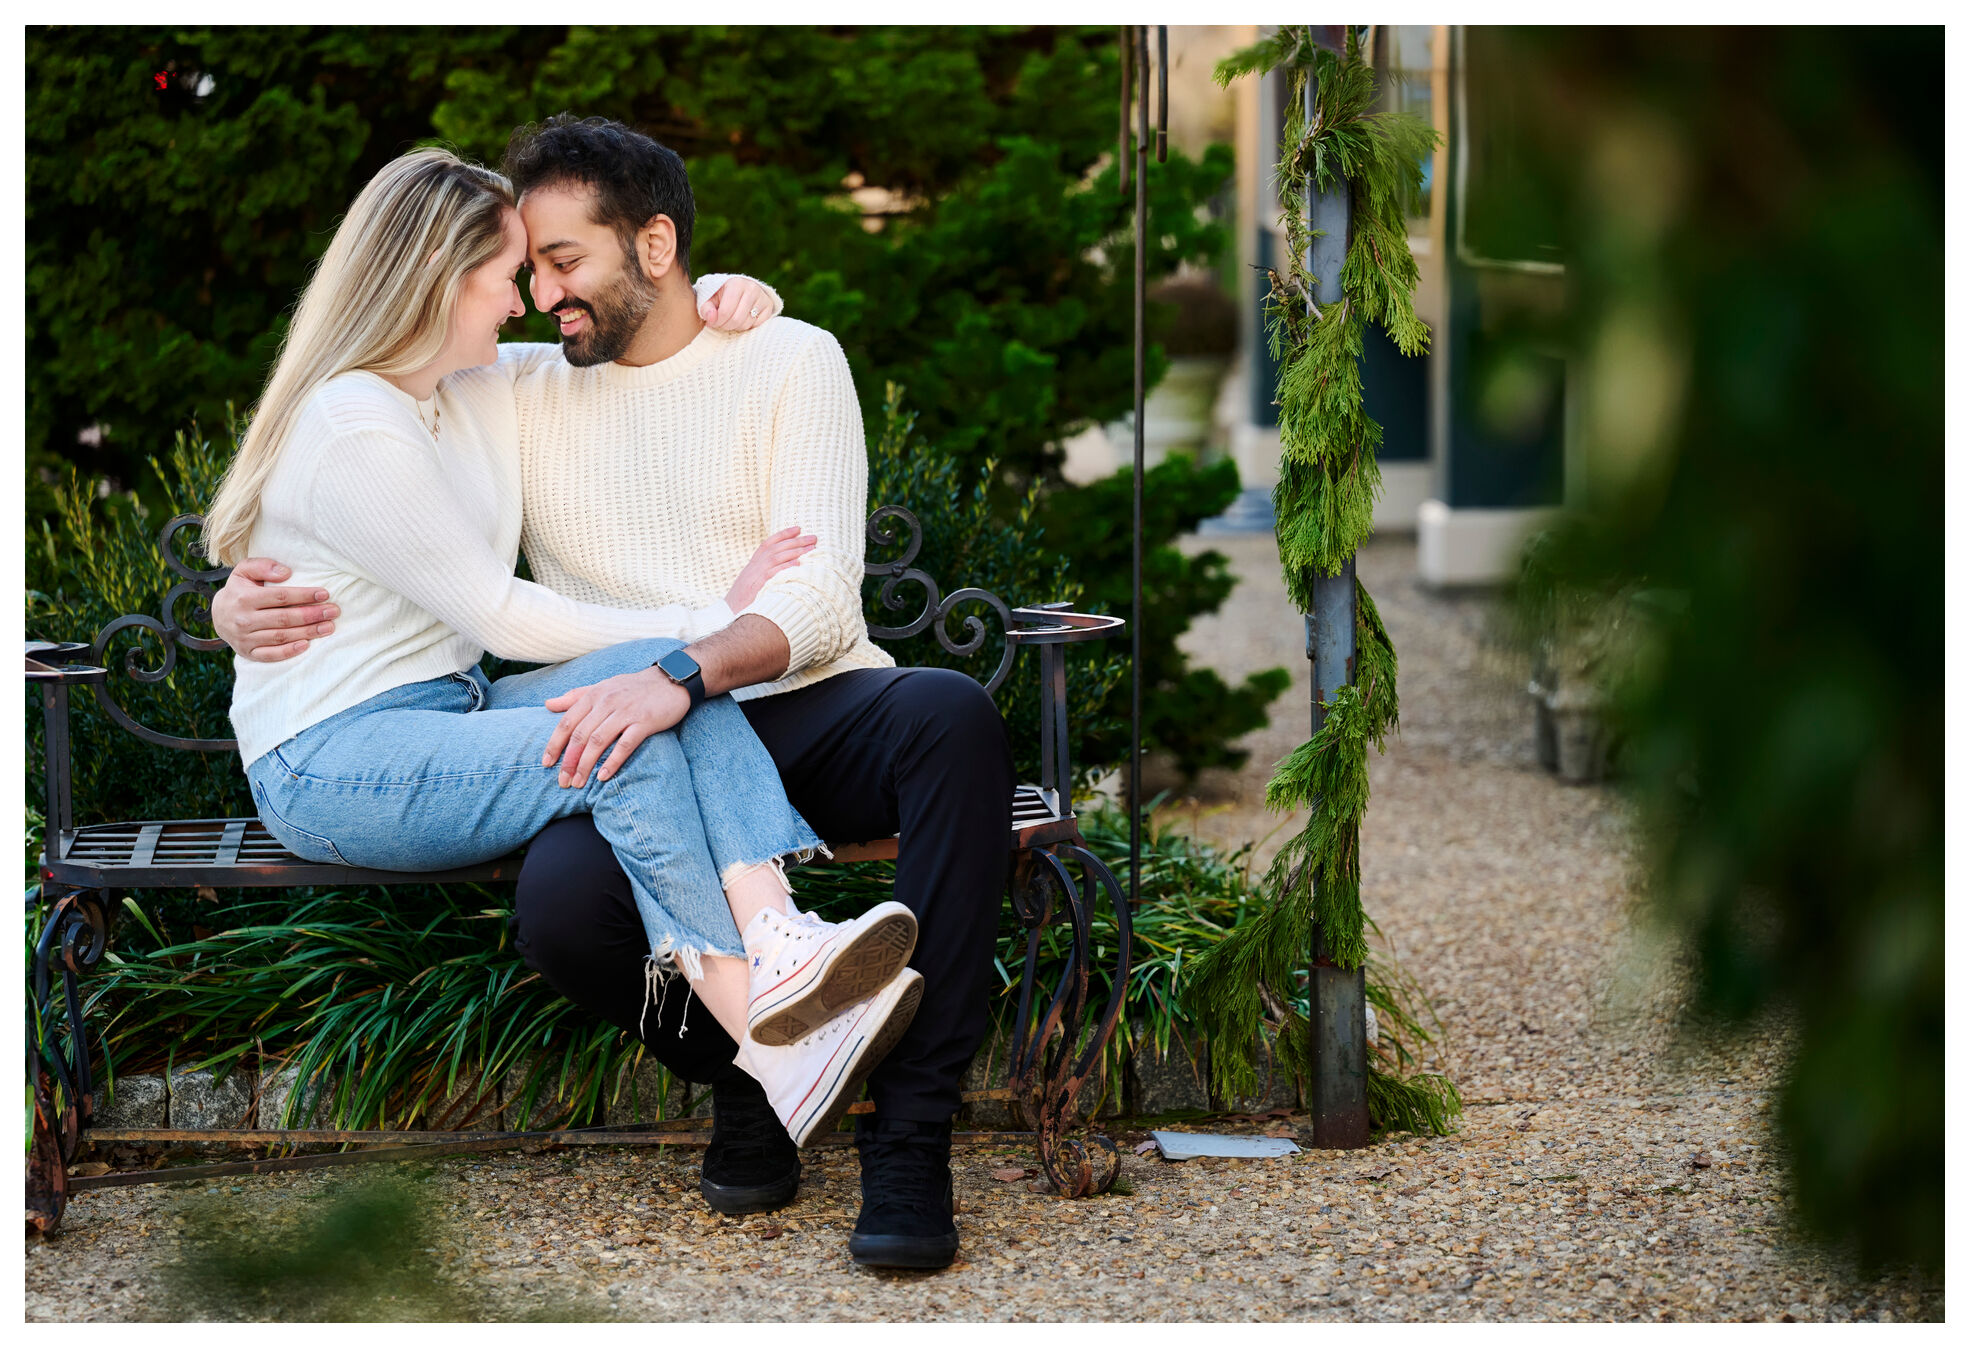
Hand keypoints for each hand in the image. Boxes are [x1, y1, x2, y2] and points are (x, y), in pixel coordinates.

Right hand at [211, 558, 339, 662]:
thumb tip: (286, 572)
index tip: (325, 594)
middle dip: (312, 615)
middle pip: (284, 618)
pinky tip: (307, 645)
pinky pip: (271, 655)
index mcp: (244, 598)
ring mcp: (245, 638)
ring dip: (307, 633)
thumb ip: (262, 566)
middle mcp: (243, 620)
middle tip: (333, 612)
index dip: (304, 595)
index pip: (280, 597)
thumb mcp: (244, 572)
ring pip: (281, 637)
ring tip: (328, 627)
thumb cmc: (239, 591)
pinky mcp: (248, 653)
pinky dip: (289, 652)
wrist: (217, 616)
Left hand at [541, 667, 690, 786]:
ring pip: (598, 741)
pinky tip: (603, 776)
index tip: (546, 763)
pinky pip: (625, 744)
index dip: (555, 744)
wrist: (671, 680)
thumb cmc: (633, 687)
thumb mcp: (602, 687)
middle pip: (581, 735)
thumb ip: (575, 696)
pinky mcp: (645, 722)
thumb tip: (547, 704)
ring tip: (578, 782)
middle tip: (562, 781)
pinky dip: (612, 761)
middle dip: (569, 761)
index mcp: (594, 695)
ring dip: (586, 764)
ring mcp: (626, 712)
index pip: (568, 722)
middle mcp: (607, 703)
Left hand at [698, 276, 775, 330]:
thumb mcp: (710, 299)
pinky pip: (757, 326)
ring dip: (736, 327)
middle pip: (736, 320)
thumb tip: (710, 318)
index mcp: (736, 284)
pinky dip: (748, 327)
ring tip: (731, 320)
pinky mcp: (769, 307)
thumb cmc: (722, 296)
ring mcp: (763, 298)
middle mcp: (752, 289)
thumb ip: (706, 309)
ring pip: (746, 324)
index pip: (725, 311)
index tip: (712, 322)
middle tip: (721, 324)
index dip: (717, 321)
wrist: (741, 290)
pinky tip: (743, 319)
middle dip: (726, 326)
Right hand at [725, 526, 815, 610]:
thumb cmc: (744, 603)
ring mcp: (754, 576)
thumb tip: (786, 569)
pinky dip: (785, 567)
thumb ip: (765, 575)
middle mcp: (753, 568)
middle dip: (795, 541)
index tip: (798, 528)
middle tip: (813, 538)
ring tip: (811, 549)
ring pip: (775, 557)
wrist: (727, 617)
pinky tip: (798, 564)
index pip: (768, 544)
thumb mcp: (752, 585)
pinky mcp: (756, 587)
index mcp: (752, 566)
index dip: (783, 535)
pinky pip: (772, 573)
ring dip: (795, 551)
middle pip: (775, 548)